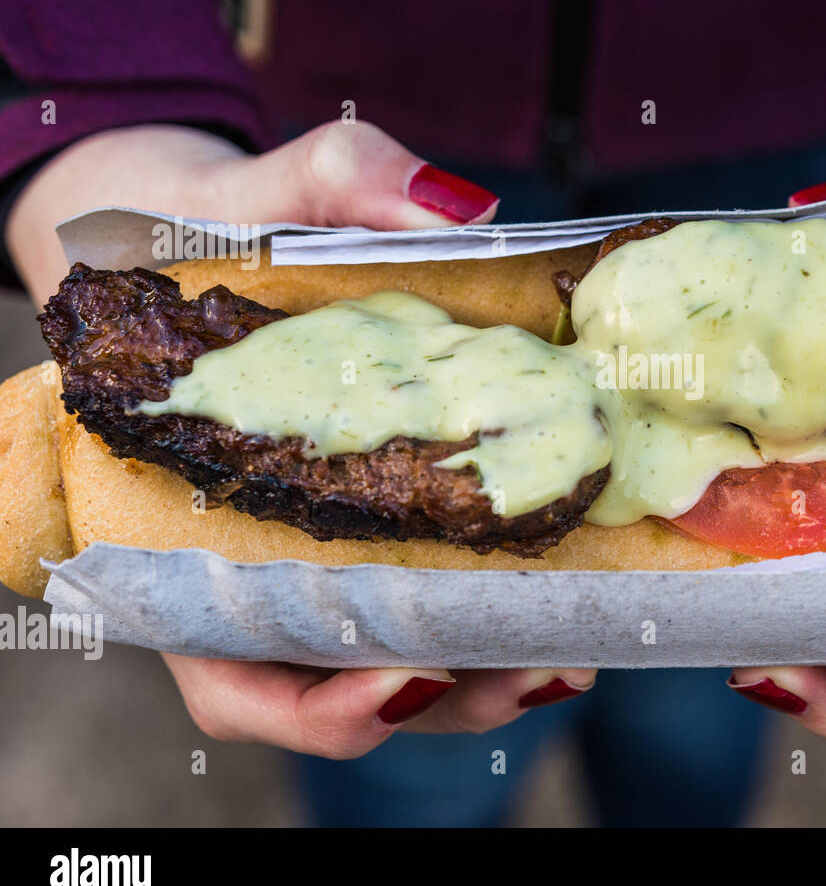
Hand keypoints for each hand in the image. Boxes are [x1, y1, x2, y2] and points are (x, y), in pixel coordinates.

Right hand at [8, 118, 595, 755]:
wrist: (198, 236)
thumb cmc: (198, 232)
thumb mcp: (251, 192)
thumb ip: (337, 181)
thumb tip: (459, 210)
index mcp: (188, 537)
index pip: (231, 673)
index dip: (310, 705)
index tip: (400, 674)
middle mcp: (262, 570)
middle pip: (345, 687)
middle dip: (447, 693)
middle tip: (541, 665)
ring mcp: (329, 553)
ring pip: (404, 659)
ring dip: (491, 670)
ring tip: (576, 646)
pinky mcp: (388, 522)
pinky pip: (440, 591)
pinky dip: (500, 606)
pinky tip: (574, 586)